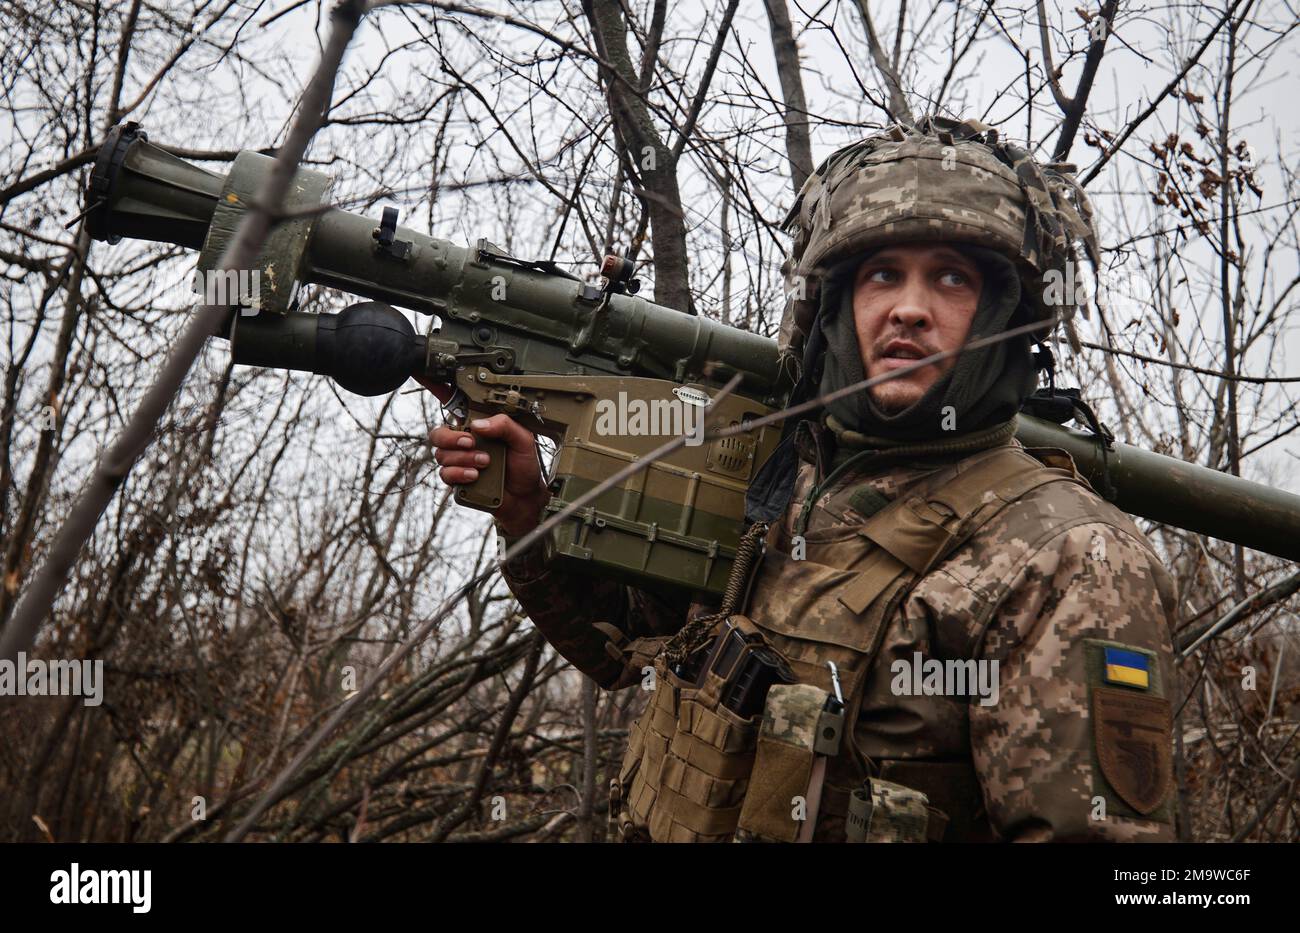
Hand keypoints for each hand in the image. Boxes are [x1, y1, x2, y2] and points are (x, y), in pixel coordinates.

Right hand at [418, 375, 549, 536]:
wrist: (526, 495)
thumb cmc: (524, 465)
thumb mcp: (522, 440)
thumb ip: (504, 425)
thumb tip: (477, 424)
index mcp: (478, 431)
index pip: (453, 418)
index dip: (451, 418)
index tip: (468, 432)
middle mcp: (465, 446)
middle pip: (439, 436)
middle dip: (452, 439)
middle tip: (472, 444)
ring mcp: (459, 463)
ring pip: (442, 456)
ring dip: (462, 458)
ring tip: (485, 463)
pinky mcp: (458, 481)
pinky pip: (445, 475)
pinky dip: (458, 474)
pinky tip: (474, 476)